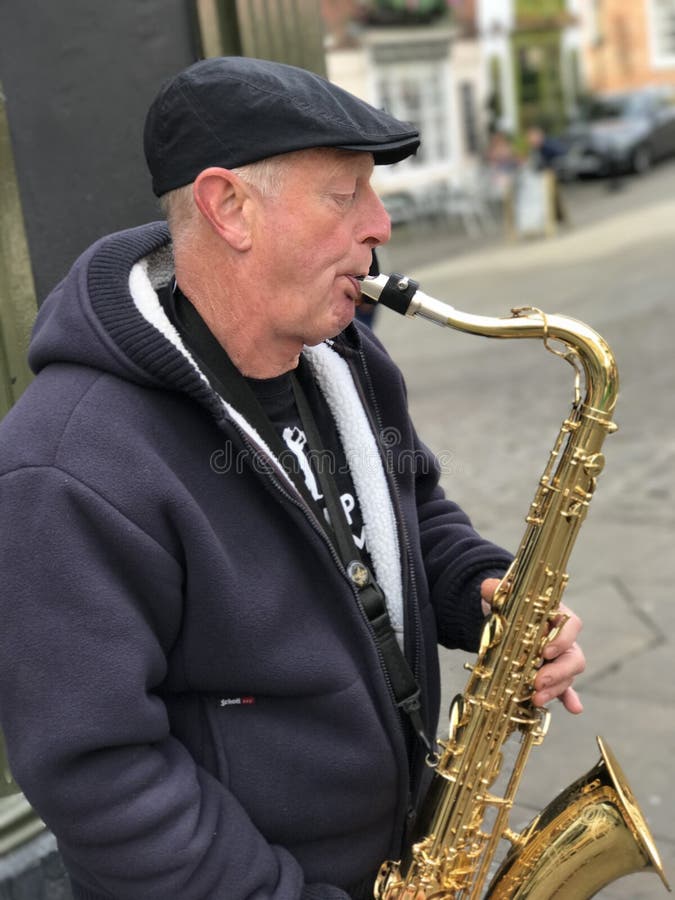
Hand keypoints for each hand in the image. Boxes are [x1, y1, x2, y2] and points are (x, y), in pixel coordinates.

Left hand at [480, 580, 585, 714]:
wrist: (502, 617)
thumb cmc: (509, 605)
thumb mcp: (501, 596)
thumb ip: (497, 591)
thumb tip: (486, 587)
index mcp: (557, 615)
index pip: (571, 625)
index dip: (562, 640)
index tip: (545, 652)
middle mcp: (563, 639)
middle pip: (573, 657)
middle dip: (558, 673)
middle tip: (538, 682)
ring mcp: (559, 659)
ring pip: (567, 676)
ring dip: (554, 689)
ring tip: (536, 698)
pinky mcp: (551, 674)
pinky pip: (564, 688)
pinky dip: (568, 698)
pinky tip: (573, 708)